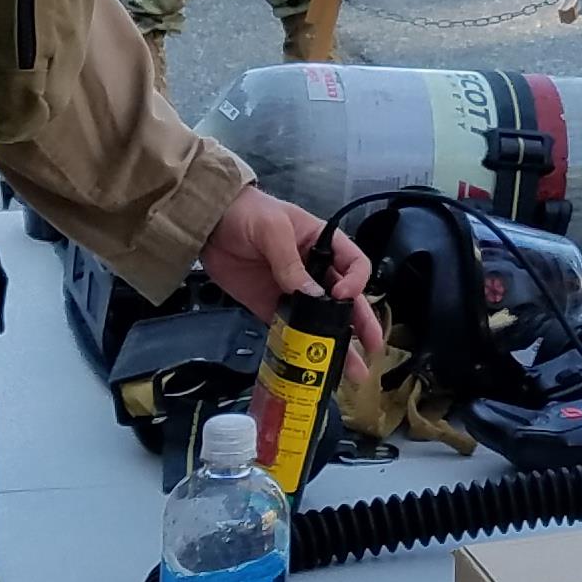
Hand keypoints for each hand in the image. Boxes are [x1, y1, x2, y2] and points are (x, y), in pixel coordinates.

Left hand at [197, 185, 387, 370]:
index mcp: (324, 244)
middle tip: (373, 346)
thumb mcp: (273, 229)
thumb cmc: (247, 212)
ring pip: (322, 321)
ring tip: (349, 369)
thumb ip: (290, 261)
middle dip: (361, 323)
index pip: (355, 265)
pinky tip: (309, 366)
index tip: (345, 295)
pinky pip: (290, 330)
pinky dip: (300, 348)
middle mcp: (315, 271)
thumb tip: (312, 295)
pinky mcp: (270, 307)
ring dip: (335, 344)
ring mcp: (293, 292)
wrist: (208, 222)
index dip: (356, 281)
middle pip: (346, 300)